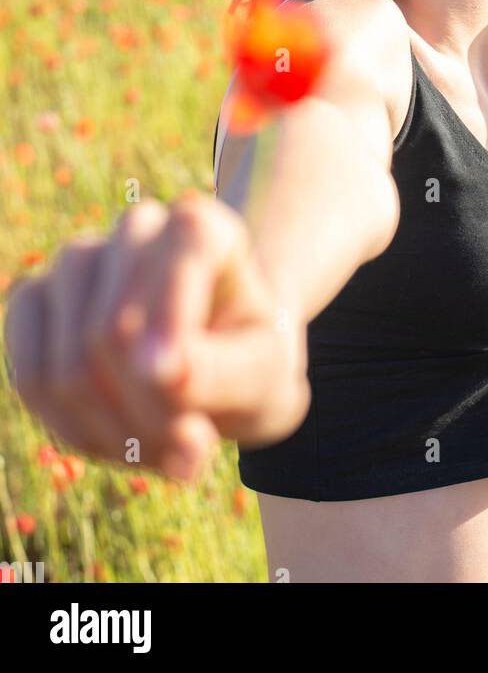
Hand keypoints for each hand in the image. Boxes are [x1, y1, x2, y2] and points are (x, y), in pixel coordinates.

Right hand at [2, 192, 311, 482]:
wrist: (218, 367)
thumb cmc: (248, 363)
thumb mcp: (263, 373)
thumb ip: (218, 372)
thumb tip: (157, 374)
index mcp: (205, 228)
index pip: (182, 250)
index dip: (171, 319)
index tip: (176, 388)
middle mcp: (136, 230)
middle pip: (113, 330)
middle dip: (150, 410)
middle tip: (193, 450)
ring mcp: (78, 261)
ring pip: (67, 364)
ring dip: (113, 432)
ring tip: (162, 451)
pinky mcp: (33, 300)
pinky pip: (31, 378)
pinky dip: (71, 428)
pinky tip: (117, 444)